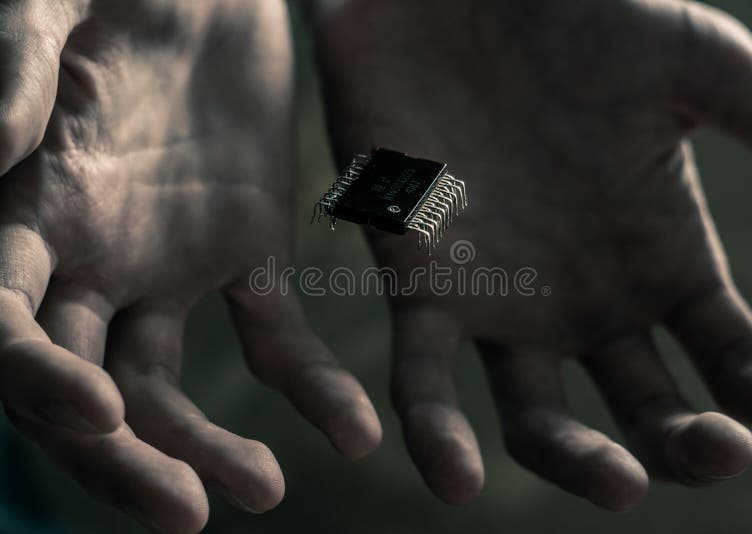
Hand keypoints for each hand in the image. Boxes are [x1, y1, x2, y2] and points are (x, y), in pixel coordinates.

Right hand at [0, 1, 380, 530]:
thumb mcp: (55, 8)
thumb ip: (16, 71)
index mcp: (27, 213)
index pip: (6, 329)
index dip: (36, 379)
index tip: (100, 412)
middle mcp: (91, 261)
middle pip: (89, 388)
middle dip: (128, 456)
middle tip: (191, 512)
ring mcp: (171, 266)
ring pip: (170, 386)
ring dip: (211, 445)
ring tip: (266, 489)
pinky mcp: (249, 253)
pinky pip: (277, 336)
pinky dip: (312, 388)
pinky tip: (353, 431)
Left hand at [314, 0, 751, 509]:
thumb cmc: (582, 18)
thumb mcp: (701, 68)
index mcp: (657, 260)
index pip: (730, 360)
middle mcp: (582, 298)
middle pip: (641, 411)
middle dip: (682, 445)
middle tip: (718, 448)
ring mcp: (500, 301)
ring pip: (535, 420)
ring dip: (576, 465)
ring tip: (620, 482)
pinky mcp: (418, 285)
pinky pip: (421, 380)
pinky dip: (432, 434)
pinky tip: (456, 479)